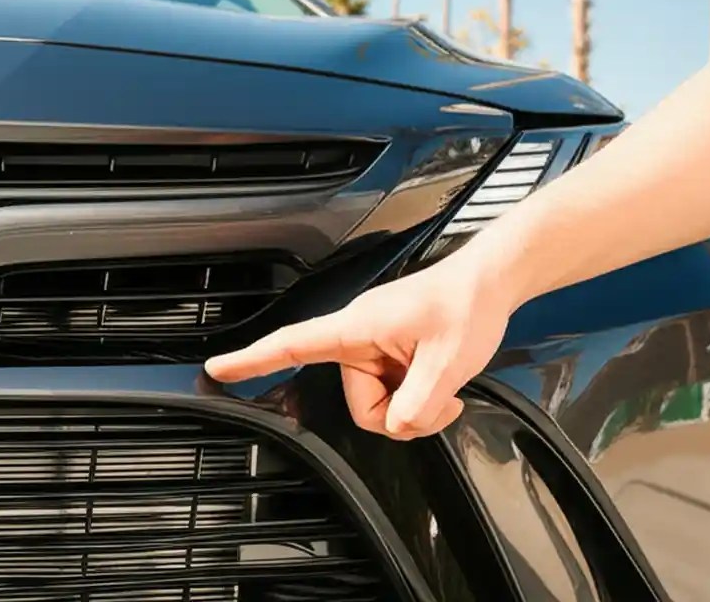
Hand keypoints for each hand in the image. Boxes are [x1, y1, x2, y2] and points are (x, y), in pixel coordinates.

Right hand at [203, 260, 514, 439]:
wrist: (490, 282)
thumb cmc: (467, 303)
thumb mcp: (450, 360)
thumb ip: (419, 402)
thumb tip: (396, 426)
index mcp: (357, 327)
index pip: (293, 344)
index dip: (253, 359)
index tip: (219, 368)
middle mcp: (358, 337)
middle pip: (359, 403)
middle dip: (399, 413)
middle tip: (438, 396)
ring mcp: (375, 348)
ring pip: (378, 405)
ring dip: (413, 407)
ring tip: (444, 386)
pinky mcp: (390, 355)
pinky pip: (392, 395)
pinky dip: (418, 399)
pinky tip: (441, 383)